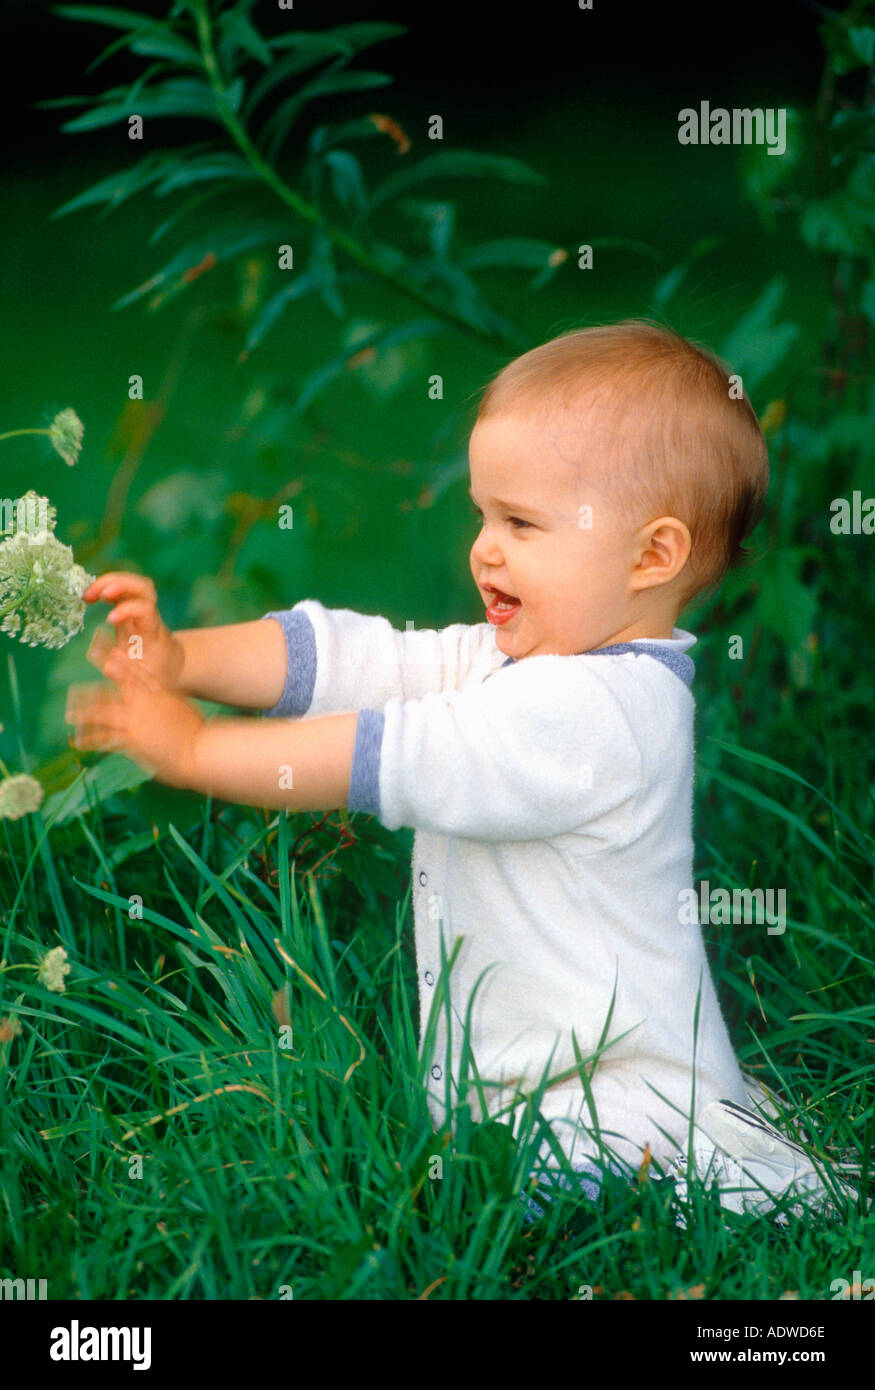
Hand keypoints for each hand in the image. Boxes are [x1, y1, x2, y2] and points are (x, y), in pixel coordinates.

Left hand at [65, 647, 204, 789]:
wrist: (199, 749)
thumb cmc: (196, 730)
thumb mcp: (181, 706)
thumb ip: (166, 697)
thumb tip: (158, 692)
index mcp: (158, 693)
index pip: (137, 669)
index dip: (120, 656)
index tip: (107, 646)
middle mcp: (144, 702)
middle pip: (119, 681)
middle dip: (102, 668)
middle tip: (89, 655)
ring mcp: (136, 720)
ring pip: (104, 711)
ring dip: (85, 712)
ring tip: (70, 714)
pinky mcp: (132, 739)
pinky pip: (106, 739)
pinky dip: (91, 740)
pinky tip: (79, 742)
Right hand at [83, 572, 184, 688]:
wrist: (171, 662)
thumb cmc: (158, 672)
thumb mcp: (144, 680)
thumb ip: (126, 674)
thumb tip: (107, 666)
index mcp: (152, 633)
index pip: (146, 610)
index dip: (129, 609)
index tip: (110, 620)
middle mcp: (149, 616)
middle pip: (143, 587)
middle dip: (118, 584)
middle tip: (92, 595)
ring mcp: (141, 609)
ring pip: (134, 584)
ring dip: (109, 582)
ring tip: (87, 595)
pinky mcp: (132, 607)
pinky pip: (123, 589)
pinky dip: (105, 586)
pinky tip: (89, 596)